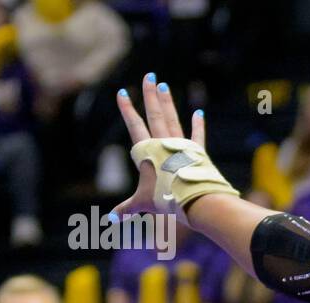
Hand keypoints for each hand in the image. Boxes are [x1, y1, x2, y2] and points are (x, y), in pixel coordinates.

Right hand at [113, 73, 206, 219]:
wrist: (194, 200)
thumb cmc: (166, 200)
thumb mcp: (143, 203)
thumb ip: (127, 208)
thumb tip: (110, 218)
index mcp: (147, 152)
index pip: (134, 125)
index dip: (127, 109)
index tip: (122, 92)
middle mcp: (164, 144)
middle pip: (155, 114)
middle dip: (150, 95)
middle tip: (149, 76)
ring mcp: (182, 146)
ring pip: (173, 119)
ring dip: (168, 102)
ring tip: (164, 85)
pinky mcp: (197, 152)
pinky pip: (197, 136)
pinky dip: (198, 125)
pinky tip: (199, 112)